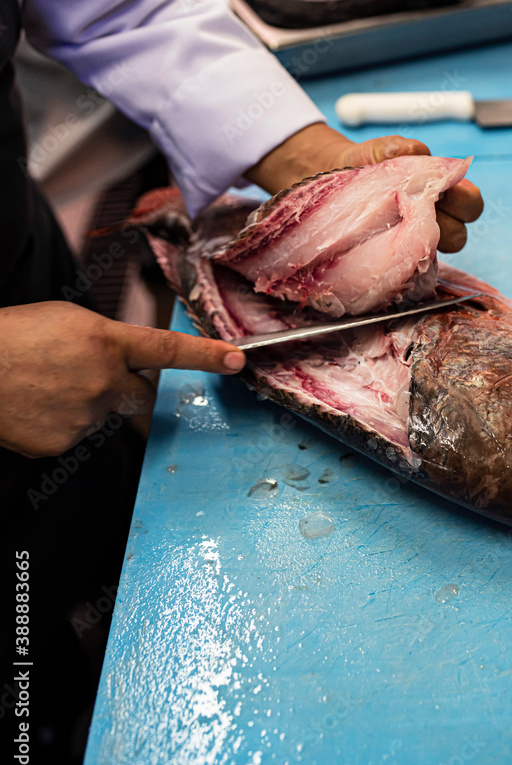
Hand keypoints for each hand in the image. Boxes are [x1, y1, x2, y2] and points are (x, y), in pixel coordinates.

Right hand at [0, 302, 244, 458]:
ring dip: (85, 402)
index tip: (237, 360)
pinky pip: (75, 434)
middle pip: (141, 394)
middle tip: (90, 374)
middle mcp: (103, 381)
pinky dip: (60, 422)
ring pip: (103, 414)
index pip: (169, 350)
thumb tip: (126, 357)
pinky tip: (35, 405)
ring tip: (44, 384)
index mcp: (106, 342)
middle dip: (129, 387)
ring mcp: (84, 416)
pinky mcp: (62, 444)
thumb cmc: (12, 336)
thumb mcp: (67, 320)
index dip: (206, 355)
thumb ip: (106, 338)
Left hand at [245, 123, 483, 251]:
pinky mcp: (392, 259)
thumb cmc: (365, 164)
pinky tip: (376, 249)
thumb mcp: (381, 151)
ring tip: (391, 231)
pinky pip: (404, 270)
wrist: (330, 179)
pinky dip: (395, 261)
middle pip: (459, 236)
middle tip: (413, 214)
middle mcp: (433, 221)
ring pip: (432, 254)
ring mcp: (412, 242)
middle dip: (442, 227)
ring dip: (416, 245)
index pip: (472, 205)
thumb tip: (418, 153)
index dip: (463, 202)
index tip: (440, 194)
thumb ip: (401, 149)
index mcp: (442, 192)